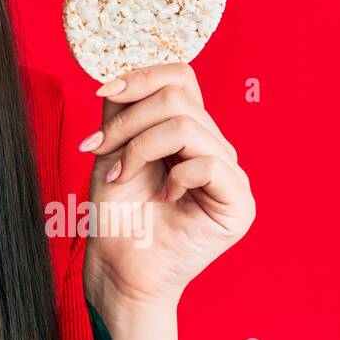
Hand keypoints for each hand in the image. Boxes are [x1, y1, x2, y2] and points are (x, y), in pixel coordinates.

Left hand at [77, 62, 255, 310]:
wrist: (120, 265)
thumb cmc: (117, 212)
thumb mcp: (112, 147)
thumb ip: (121, 109)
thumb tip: (120, 74)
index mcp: (188, 130)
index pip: (180, 78)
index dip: (142, 77)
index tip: (103, 93)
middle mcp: (213, 146)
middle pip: (178, 97)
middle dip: (128, 121)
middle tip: (100, 149)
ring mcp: (230, 174)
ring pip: (187, 126)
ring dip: (140, 147)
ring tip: (122, 176)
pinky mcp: (240, 203)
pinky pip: (209, 164)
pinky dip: (174, 176)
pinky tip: (161, 197)